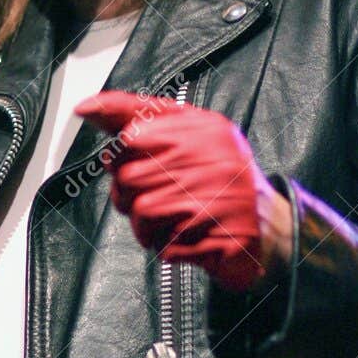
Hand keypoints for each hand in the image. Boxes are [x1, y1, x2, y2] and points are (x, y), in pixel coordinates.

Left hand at [73, 89, 293, 293]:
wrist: (271, 225)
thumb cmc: (217, 177)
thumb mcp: (183, 132)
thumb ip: (133, 115)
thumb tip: (85, 107)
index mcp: (202, 128)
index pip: (132, 135)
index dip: (122, 157)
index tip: (134, 164)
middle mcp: (211, 157)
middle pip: (130, 178)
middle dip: (131, 198)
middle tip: (156, 201)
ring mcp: (218, 197)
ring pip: (143, 214)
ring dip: (148, 228)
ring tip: (173, 222)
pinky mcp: (222, 237)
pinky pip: (167, 247)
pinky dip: (171, 250)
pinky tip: (191, 240)